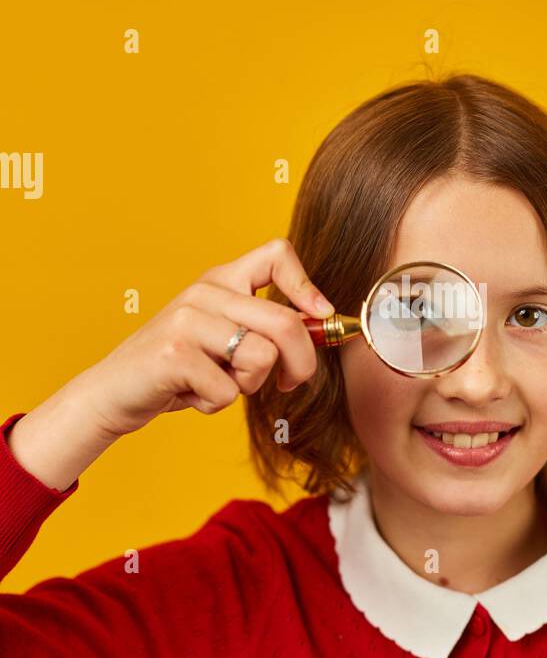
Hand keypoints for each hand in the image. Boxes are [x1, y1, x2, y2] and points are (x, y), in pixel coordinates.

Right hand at [83, 238, 334, 438]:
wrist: (111, 392)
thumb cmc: (177, 370)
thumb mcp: (221, 338)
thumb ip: (262, 328)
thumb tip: (324, 326)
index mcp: (219, 281)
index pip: (276, 254)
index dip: (307, 285)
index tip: (321, 315)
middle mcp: (204, 291)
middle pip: (286, 322)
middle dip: (302, 363)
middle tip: (289, 384)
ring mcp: (187, 320)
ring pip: (262, 358)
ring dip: (247, 387)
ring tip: (214, 384)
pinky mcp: (174, 353)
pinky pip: (229, 390)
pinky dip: (214, 404)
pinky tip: (189, 395)